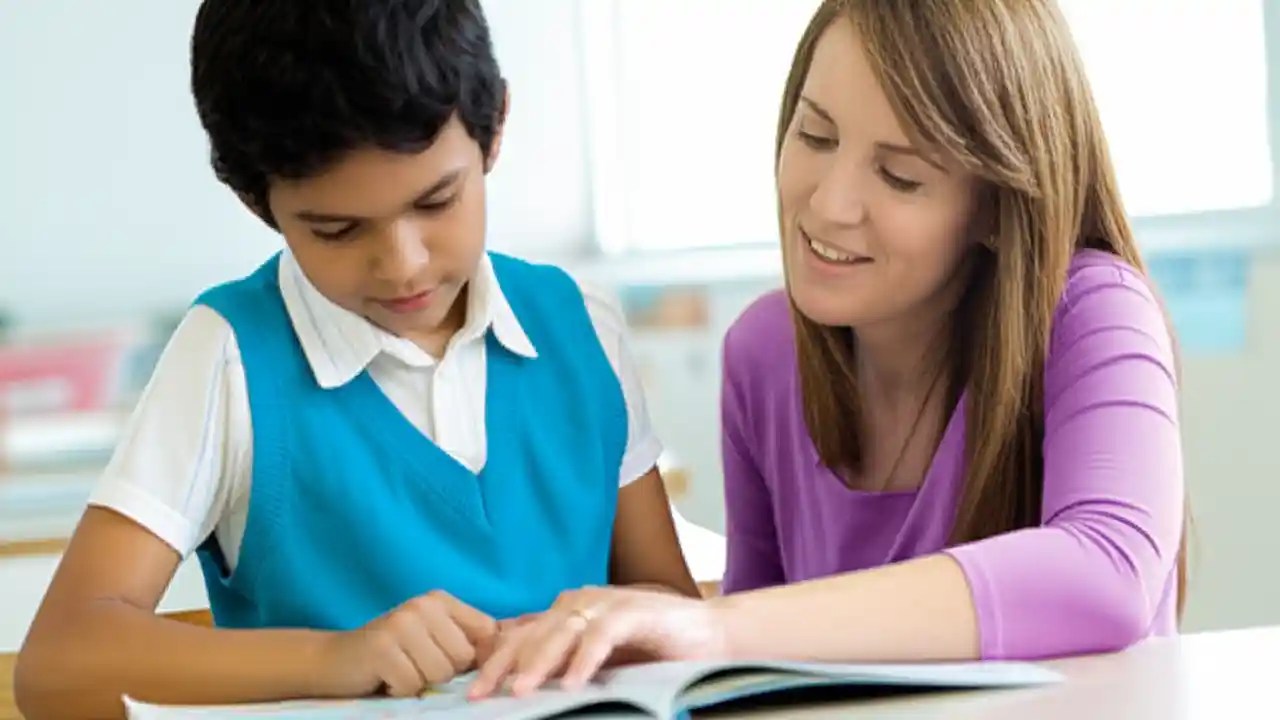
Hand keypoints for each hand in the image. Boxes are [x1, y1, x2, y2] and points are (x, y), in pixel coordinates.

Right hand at [318, 590, 496, 697]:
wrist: (336, 659)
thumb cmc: (393, 653)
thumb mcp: (433, 636)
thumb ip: (465, 638)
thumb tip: (510, 648)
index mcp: (441, 600)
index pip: (487, 630)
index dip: (479, 656)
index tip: (459, 665)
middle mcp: (423, 605)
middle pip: (463, 657)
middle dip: (443, 672)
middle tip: (417, 664)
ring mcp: (401, 623)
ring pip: (440, 673)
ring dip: (420, 681)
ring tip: (402, 669)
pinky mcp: (383, 647)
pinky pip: (412, 684)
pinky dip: (399, 689)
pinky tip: (387, 677)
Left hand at [468, 586, 728, 699]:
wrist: (711, 634)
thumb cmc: (654, 650)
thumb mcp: (600, 661)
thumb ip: (565, 665)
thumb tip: (522, 689)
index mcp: (568, 613)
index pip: (520, 636)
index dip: (494, 663)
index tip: (473, 694)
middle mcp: (581, 602)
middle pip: (532, 634)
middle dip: (506, 667)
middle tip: (484, 696)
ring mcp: (608, 603)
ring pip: (562, 632)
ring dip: (540, 663)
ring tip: (521, 692)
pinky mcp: (635, 612)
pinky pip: (602, 635)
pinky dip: (586, 659)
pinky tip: (574, 684)